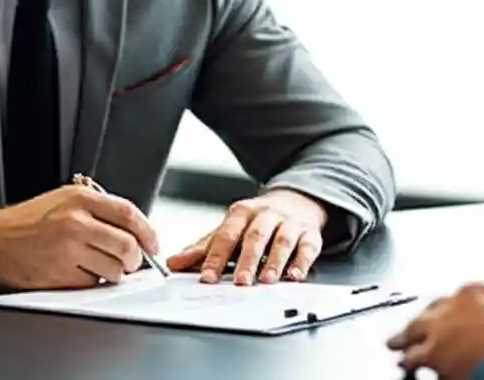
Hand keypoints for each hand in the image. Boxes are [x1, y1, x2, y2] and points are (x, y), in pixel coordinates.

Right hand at [0, 186, 159, 288]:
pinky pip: (92, 285)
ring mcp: (68, 250)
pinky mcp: (59, 275)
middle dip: (133, 259)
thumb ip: (97, 211)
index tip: (152, 244)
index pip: (129, 214)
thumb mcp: (62, 200)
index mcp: (80, 198)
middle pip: (127, 246)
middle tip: (128, 262)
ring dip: (113, 273)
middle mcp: (76, 222)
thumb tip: (133, 231)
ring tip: (98, 267)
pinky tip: (79, 274)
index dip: (148, 232)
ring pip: (113, 269)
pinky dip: (92, 283)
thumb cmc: (25, 222)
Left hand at [165, 189, 326, 284]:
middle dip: (247, 260)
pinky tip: (294, 276)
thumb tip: (173, 263)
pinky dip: (301, 263)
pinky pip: (307, 247)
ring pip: (282, 240)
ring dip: (274, 262)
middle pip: (255, 236)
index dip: (215, 256)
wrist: (296, 201)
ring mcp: (290, 223)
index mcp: (242, 212)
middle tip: (239, 282)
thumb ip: (203, 248)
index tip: (207, 277)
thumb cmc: (257, 221)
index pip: (226, 234)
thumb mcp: (229, 229)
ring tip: (266, 281)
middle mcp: (266, 215)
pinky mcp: (310, 234)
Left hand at [387, 271, 483, 377]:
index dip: (454, 308)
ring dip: (405, 339)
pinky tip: (404, 363)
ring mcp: (441, 330)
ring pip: (415, 332)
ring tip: (396, 344)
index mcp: (477, 291)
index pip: (459, 297)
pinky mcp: (433, 354)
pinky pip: (413, 358)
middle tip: (411, 327)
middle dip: (422, 320)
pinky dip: (408, 360)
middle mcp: (454, 307)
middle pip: (430, 311)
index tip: (452, 314)